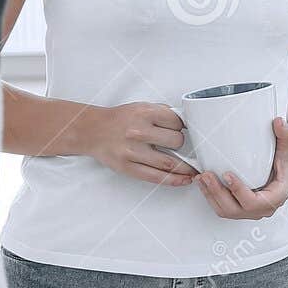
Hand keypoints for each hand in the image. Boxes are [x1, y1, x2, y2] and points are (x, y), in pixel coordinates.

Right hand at [78, 101, 196, 186]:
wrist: (93, 130)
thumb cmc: (120, 120)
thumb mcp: (141, 107)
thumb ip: (163, 113)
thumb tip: (186, 123)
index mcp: (144, 113)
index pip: (176, 122)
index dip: (183, 127)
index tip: (184, 131)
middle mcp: (138, 132)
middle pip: (176, 142)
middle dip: (181, 145)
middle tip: (179, 146)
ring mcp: (132, 152)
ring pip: (169, 163)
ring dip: (186, 168)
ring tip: (194, 170)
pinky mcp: (127, 167)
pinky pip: (156, 177)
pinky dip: (174, 180)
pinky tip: (184, 180)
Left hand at [194, 117, 287, 220]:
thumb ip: (285, 134)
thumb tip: (278, 122)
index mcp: (276, 196)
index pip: (255, 202)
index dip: (238, 191)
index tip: (227, 175)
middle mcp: (264, 207)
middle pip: (236, 209)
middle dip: (217, 193)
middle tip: (207, 175)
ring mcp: (253, 210)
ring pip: (227, 211)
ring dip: (211, 196)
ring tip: (202, 178)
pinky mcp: (243, 207)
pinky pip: (225, 208)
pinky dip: (212, 198)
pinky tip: (204, 185)